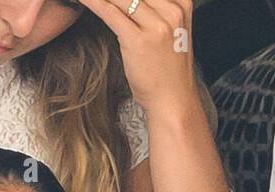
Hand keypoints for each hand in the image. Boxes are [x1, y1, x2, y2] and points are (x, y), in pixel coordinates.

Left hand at [76, 0, 197, 115]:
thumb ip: (156, 11)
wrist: (172, 98)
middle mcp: (172, 10)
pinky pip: (110, 13)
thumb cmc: (167, 68)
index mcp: (182, 4)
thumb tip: (129, 3)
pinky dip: (93, 3)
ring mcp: (156, 25)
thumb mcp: (170, 31)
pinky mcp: (138, 41)